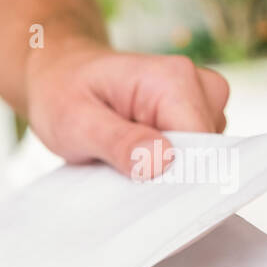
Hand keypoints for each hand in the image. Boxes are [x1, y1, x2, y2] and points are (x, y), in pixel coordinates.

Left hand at [24, 42, 229, 179]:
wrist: (60, 75)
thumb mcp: (77, 122)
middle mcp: (198, 86)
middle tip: (120, 172)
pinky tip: (133, 156)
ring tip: (120, 158)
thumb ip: (119, 142)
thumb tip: (162, 161)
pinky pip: (193, 154)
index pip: (202, 143)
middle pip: (206, 152)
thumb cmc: (63, 93)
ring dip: (163, 169)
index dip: (178, 175)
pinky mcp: (194, 118)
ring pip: (201, 157)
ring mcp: (201, 102)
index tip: (145, 191)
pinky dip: (164, 165)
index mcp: (173, 79)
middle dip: (167, 173)